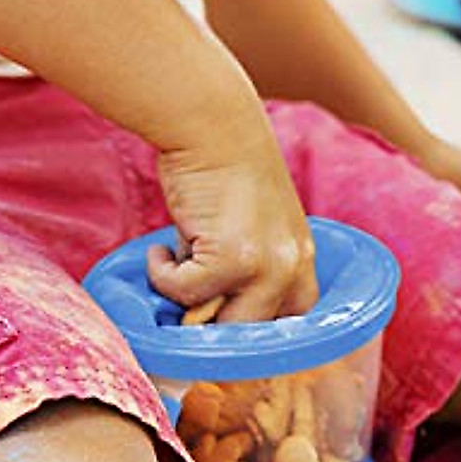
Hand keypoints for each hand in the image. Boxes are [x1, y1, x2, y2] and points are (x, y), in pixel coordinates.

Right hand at [147, 118, 317, 322]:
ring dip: (186, 301)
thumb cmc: (220, 171)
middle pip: (256, 336)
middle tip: (182, 309)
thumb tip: (198, 318)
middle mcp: (293, 267)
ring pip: (221, 324)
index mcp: (301, 259)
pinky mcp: (232, 259)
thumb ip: (237, 272)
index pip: (294, 322)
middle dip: (215, 329)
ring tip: (172, 265)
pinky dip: (162, 275)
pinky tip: (158, 250)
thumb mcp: (245, 228)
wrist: (210, 125)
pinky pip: (185, 292)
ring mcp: (266, 266)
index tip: (217, 331)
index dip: (254, 335)